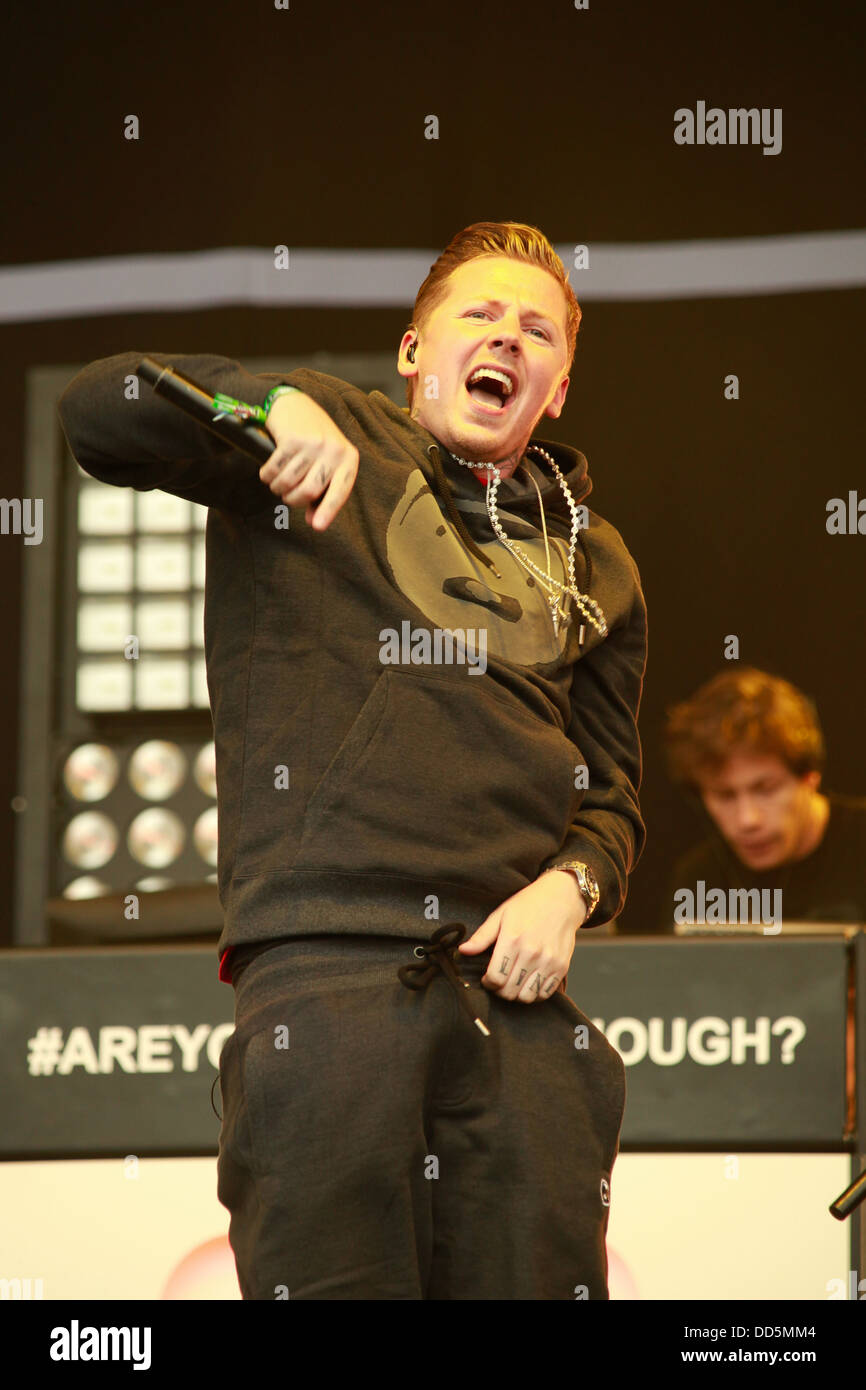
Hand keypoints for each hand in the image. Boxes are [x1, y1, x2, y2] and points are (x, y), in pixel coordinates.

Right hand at [258, 391, 358, 529]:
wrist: (295, 404)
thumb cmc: (313, 441)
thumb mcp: (326, 463)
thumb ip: (323, 492)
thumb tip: (315, 523)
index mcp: (348, 459)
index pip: (340, 491)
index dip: (328, 510)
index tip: (318, 527)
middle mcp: (334, 450)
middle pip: (309, 490)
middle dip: (293, 499)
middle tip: (287, 496)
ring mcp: (313, 443)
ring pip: (289, 482)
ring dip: (278, 488)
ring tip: (277, 483)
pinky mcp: (291, 438)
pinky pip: (274, 469)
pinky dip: (267, 475)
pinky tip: (268, 472)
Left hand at [457, 871, 587, 1002]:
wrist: (562, 898)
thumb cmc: (529, 904)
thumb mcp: (500, 915)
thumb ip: (482, 936)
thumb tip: (463, 951)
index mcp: (512, 939)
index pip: (496, 978)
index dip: (488, 983)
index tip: (487, 978)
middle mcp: (531, 953)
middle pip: (510, 990)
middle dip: (500, 990)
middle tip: (500, 981)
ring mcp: (548, 961)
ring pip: (527, 997)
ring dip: (517, 994)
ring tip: (514, 982)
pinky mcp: (561, 967)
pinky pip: (545, 993)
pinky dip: (535, 993)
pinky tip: (529, 981)